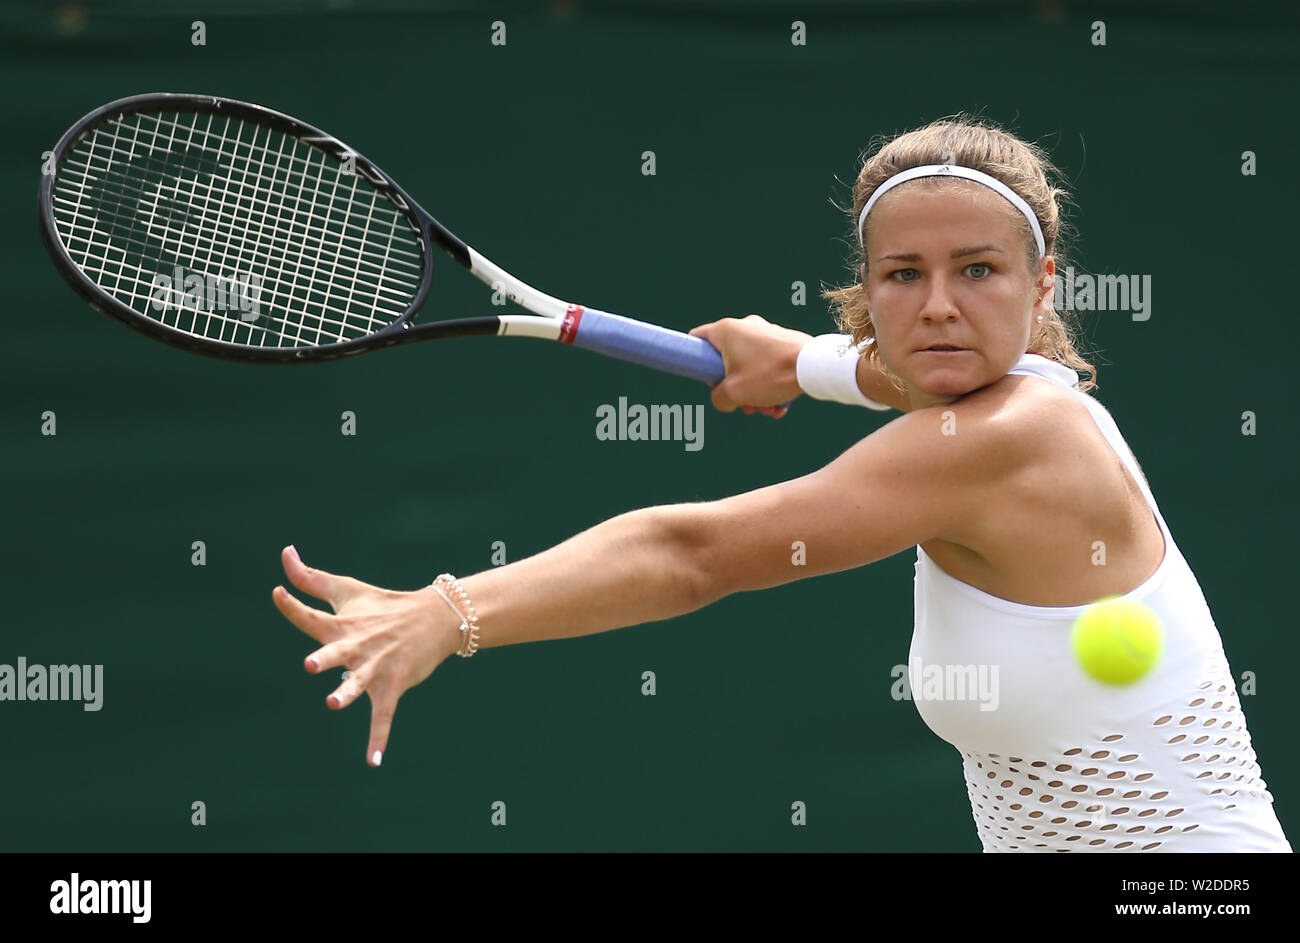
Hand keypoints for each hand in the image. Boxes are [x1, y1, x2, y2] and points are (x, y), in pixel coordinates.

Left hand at [272, 545, 461, 765]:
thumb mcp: (346, 589)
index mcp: (341, 625)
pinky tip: (373, 761)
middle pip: (336, 652)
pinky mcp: (392, 686)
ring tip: (333, 703)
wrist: (433, 618)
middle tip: (311, 664)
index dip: (291, 606)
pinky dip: (379, 739)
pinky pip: (383, 716)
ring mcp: (375, 667)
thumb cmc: (383, 605)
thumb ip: (310, 578)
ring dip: (347, 693)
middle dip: (325, 658)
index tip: (277, 594)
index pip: (310, 616)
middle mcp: (356, 646)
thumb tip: (284, 552)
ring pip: (358, 684)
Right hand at [689, 314, 811, 417]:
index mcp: (727, 330)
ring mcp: (767, 333)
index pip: (697, 338)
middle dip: (733, 387)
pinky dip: (769, 386)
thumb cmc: (770, 374)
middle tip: (742, 404)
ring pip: (750, 366)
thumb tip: (723, 400)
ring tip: (765, 409)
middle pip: (726, 360)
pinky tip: (778, 406)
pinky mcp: (784, 342)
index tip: (708, 380)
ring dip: (753, 392)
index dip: (696, 362)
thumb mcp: (734, 393)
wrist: (814, 367)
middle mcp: (746, 326)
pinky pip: (768, 366)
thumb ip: (718, 399)